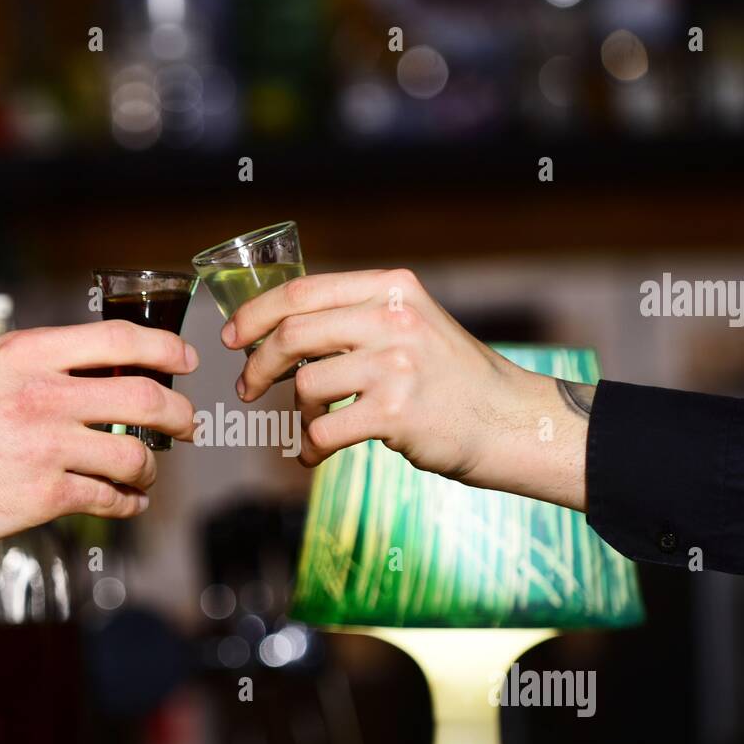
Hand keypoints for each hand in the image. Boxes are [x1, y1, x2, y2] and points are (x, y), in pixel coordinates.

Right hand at [0, 320, 198, 544]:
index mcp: (30, 353)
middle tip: (185, 425)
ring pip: (135, 456)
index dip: (166, 349)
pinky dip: (127, 503)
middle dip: (179, 415)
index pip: (121, 339)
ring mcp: (46, 446)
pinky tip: (125, 503)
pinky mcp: (44, 495)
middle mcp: (44, 395)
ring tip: (146, 475)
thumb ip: (41, 364)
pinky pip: (109, 499)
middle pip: (145, 399)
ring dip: (151, 469)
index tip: (186, 360)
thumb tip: (100, 369)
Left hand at [223, 270, 588, 509]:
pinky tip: (315, 455)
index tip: (233, 338)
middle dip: (258, 366)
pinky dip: (309, 448)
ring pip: (306, 386)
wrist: (510, 422)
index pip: (303, 292)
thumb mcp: (413, 325)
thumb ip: (359, 318)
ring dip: (297, 415)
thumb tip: (283, 331)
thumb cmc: (454, 380)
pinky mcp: (395, 413)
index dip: (256, 315)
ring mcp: (396, 365)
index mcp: (392, 288)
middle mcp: (393, 319)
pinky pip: (324, 431)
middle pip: (293, 334)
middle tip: (248, 389)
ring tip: (312, 428)